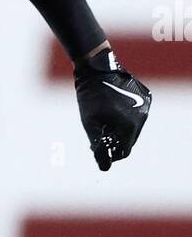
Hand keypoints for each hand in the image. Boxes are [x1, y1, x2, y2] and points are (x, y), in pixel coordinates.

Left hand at [74, 46, 150, 170]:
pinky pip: (137, 114)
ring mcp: (146, 106)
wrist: (97, 69)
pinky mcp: (146, 97)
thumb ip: (98, 147)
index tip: (98, 148)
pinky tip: (112, 109)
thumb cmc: (90, 98)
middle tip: (99, 135)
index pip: (124, 151)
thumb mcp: (90, 124)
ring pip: (134, 127)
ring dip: (121, 129)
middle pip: (129, 140)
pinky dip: (126, 117)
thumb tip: (104, 167)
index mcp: (129, 126)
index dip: (110, 154)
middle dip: (115, 141)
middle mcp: (142, 117)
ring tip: (105, 121)